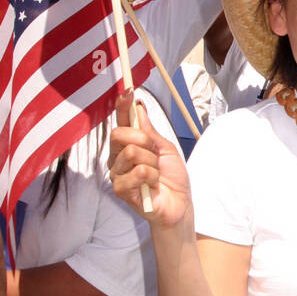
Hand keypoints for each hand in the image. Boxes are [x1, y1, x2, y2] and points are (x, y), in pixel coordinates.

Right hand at [109, 93, 192, 229]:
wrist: (179, 204)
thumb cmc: (172, 178)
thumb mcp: (165, 148)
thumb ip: (149, 131)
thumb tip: (138, 108)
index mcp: (128, 145)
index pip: (121, 121)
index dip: (123, 105)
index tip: (128, 91)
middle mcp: (118, 157)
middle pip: (119, 133)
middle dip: (144, 139)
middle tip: (155, 152)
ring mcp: (117, 173)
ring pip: (131, 152)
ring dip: (152, 162)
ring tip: (156, 174)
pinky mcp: (120, 189)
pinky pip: (138, 171)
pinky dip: (152, 176)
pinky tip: (153, 185)